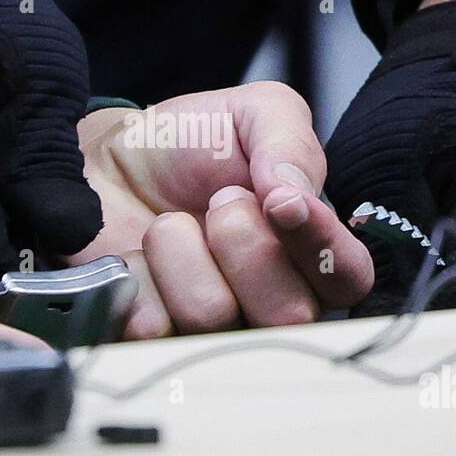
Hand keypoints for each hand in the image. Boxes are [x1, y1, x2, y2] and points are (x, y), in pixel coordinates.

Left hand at [68, 82, 373, 338]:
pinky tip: (135, 258)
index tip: (280, 203)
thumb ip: (290, 144)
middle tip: (215, 202)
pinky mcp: (151, 341)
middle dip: (241, 240)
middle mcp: (271, 303)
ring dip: (179, 249)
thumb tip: (296, 197)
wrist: (107, 160)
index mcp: (311, 252)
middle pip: (287, 313)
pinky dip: (136, 276)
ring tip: (168, 225)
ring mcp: (211, 331)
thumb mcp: (255, 114)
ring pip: (212, 316)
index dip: (319, 245)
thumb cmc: (192, 145)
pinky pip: (152, 327)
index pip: (347, 278)